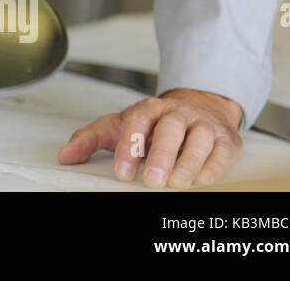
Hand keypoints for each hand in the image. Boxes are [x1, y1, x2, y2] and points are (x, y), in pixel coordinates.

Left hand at [57, 89, 243, 186]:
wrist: (199, 106)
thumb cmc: (154, 123)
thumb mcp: (119, 126)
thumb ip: (90, 139)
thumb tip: (65, 156)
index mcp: (147, 108)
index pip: (136, 123)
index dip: (128, 148)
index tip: (122, 174)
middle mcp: (176, 112)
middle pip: (169, 129)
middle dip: (161, 155)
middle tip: (152, 180)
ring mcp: (201, 123)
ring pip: (199, 138)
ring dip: (188, 162)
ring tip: (176, 183)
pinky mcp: (224, 138)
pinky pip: (221, 151)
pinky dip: (213, 166)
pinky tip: (201, 181)